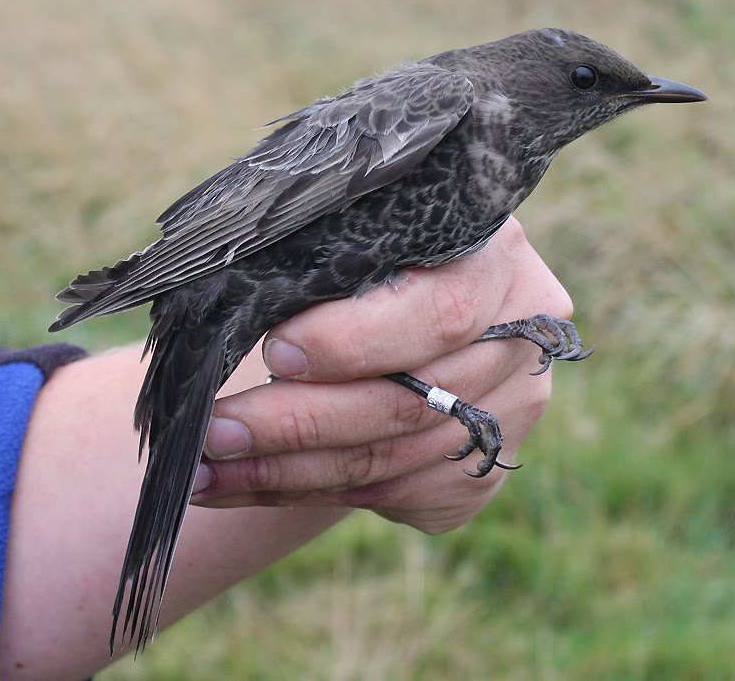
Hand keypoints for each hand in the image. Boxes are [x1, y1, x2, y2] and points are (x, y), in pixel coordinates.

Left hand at [191, 217, 571, 533]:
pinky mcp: (488, 465)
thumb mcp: (355, 239)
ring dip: (293, 472)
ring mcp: (514, 409)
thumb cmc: (367, 262)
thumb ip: (324, 265)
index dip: (356, 341)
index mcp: (499, 259)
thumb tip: (239, 309)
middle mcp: (523, 338)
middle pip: (416, 401)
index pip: (440, 312)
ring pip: (399, 459)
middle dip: (303, 423)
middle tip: (218, 431)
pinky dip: (317, 492)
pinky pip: (402, 496)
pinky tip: (253, 485)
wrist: (405, 311)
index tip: (275, 352)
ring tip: (211, 471)